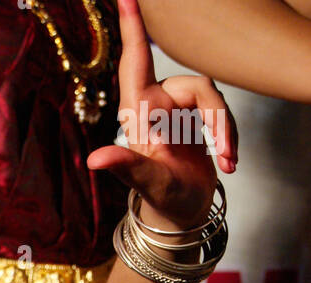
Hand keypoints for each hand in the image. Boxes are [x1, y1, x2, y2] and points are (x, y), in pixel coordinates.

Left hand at [87, 0, 237, 228]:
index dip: (133, 27)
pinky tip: (229, 163)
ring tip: (228, 163)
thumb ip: (126, 167)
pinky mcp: (198, 118)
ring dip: (226, 132)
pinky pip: (222, 114)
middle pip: (199, 86)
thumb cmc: (159, 199)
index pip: (136, 61)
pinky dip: (229, 138)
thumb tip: (95, 161)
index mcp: (139, 111)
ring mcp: (179, 109)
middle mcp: (158, 103)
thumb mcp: (147, 182)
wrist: (180, 215)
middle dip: (217, 119)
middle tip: (227, 153)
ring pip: (214, 100)